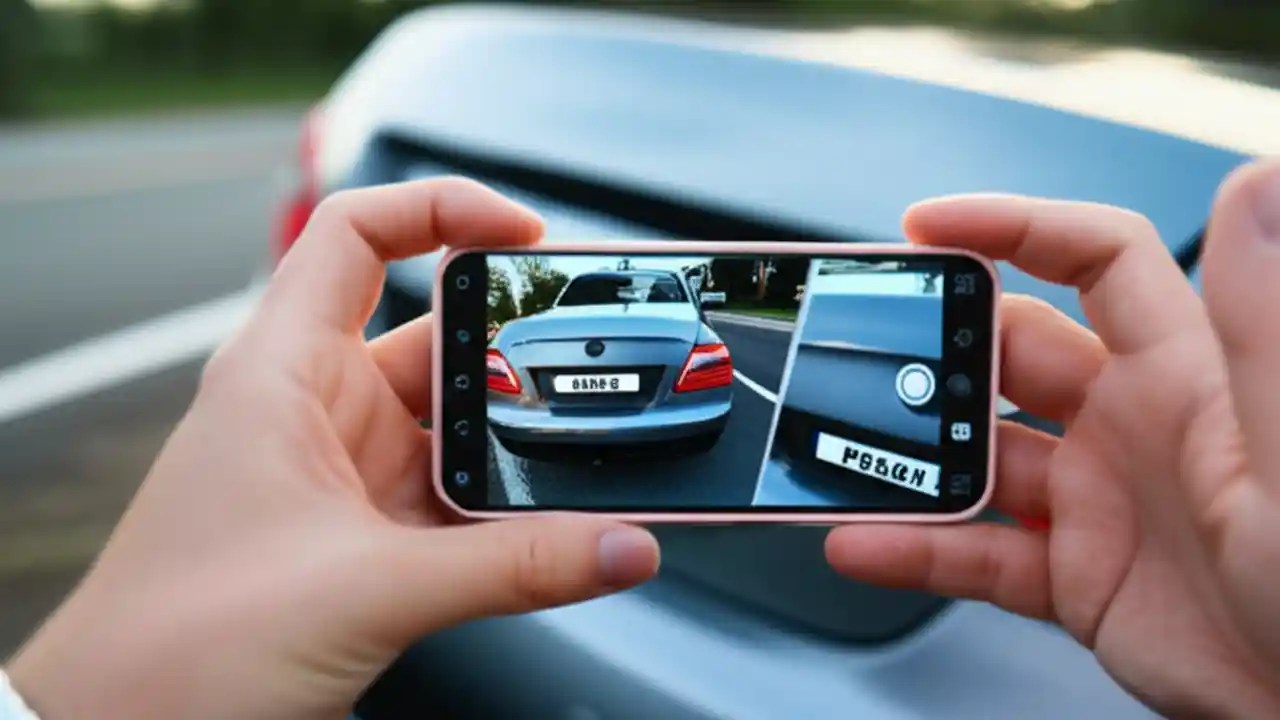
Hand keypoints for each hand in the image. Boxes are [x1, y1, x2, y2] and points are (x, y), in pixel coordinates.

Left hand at [7, 179, 659, 718]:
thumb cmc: (178, 647)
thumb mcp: (368, 590)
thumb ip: (513, 568)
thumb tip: (621, 545)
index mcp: (283, 373)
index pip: (358, 236)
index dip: (443, 211)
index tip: (525, 238)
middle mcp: (315, 411)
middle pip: (437, 343)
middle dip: (514, 361)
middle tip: (587, 379)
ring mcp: (343, 476)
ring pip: (454, 433)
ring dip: (515, 453)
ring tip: (580, 470)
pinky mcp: (364, 539)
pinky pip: (454, 503)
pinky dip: (504, 516)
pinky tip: (549, 534)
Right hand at [826, 160, 1279, 716]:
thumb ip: (1261, 318)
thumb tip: (1256, 183)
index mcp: (1185, 373)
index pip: (1093, 260)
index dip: (1012, 226)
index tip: (929, 226)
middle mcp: (1131, 425)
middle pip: (1010, 351)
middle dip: (936, 344)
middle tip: (867, 352)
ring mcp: (1095, 502)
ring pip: (976, 457)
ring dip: (909, 459)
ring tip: (845, 456)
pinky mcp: (1075, 577)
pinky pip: (977, 554)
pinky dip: (917, 548)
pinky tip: (867, 542)